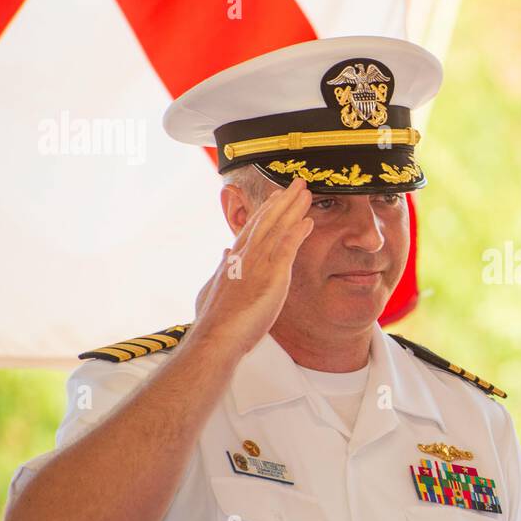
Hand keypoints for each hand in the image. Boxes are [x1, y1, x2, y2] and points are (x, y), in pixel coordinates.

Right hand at [189, 177, 312, 358]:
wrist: (216, 337)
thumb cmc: (214, 320)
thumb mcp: (213, 289)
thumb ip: (222, 269)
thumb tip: (224, 254)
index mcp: (234, 259)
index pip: (252, 228)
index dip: (266, 211)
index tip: (276, 197)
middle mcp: (245, 256)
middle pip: (266, 221)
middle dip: (283, 201)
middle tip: (297, 183)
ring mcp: (258, 264)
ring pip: (277, 228)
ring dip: (292, 208)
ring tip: (306, 192)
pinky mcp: (271, 277)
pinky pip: (286, 248)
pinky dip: (296, 233)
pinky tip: (307, 221)